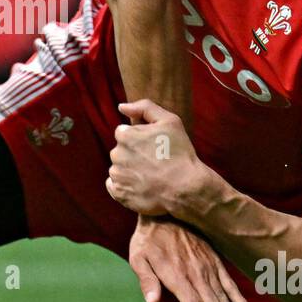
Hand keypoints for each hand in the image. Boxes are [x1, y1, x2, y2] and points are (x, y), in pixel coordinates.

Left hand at [106, 98, 203, 216]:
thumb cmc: (179, 153)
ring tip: (150, 175)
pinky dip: (125, 186)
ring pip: (118, 168)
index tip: (153, 147)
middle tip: (154, 161)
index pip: (124, 133)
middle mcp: (117, 155)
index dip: (139, 138)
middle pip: (120, 151)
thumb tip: (121, 107)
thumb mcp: (169, 121)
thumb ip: (144, 107)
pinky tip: (140, 186)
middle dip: (133, 154)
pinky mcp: (119, 194)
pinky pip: (115, 186)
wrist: (185, 187)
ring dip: (130, 170)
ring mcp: (117, 176)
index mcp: (125, 136)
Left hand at [128, 215, 253, 301]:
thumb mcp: (138, 257)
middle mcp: (196, 272)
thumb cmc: (148, 238)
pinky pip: (229, 282)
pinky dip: (238, 298)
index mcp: (177, 274)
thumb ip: (146, 280)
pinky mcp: (215, 261)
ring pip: (223, 296)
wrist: (166, 209)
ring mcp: (208, 266)